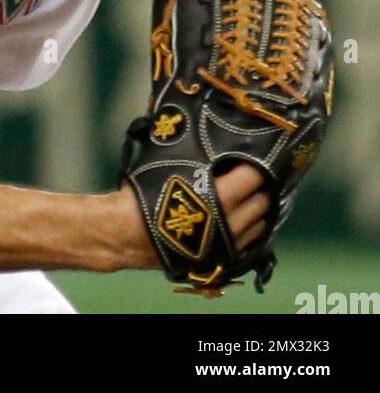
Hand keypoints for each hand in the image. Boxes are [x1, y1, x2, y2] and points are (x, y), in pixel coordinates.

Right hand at [112, 162, 272, 270]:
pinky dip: (252, 228)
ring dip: (258, 207)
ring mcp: (230, 243)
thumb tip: (209, 134)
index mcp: (222, 195)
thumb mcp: (169, 160)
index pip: (255, 176)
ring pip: (261, 222)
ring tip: (248, 195)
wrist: (131, 233)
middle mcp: (232, 221)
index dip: (257, 162)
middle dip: (260, 185)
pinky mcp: (224, 258)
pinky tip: (243, 218)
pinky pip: (251, 242)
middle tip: (251, 173)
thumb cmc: (149, 191)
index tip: (253, 153)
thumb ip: (195, 150)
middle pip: (262, 200)